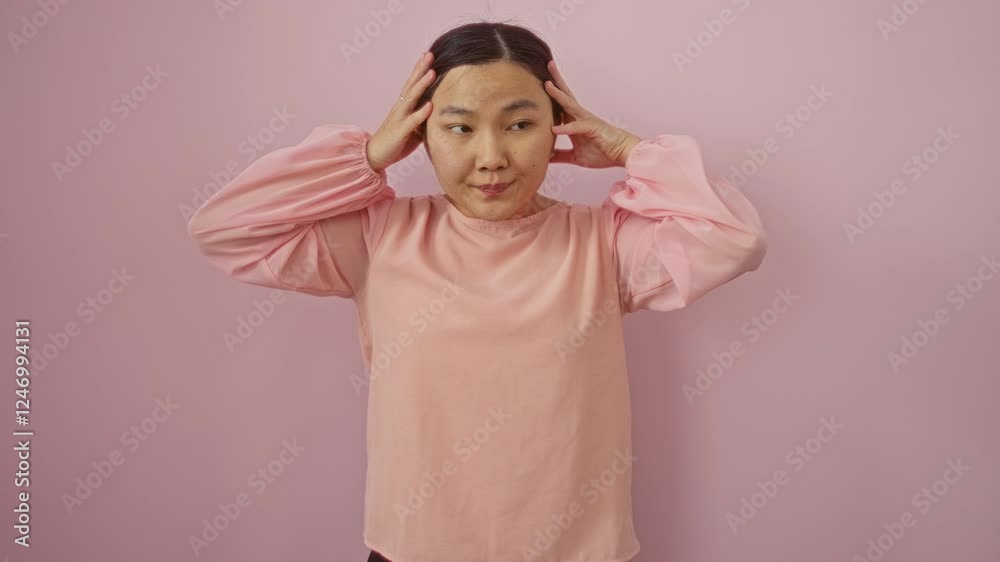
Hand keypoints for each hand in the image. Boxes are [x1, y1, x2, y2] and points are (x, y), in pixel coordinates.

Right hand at [366, 52, 435, 172]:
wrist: (376, 155)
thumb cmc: (396, 141)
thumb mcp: (413, 128)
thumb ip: (423, 118)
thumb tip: (437, 112)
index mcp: (403, 106)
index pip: (412, 84)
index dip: (419, 70)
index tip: (428, 55)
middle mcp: (400, 108)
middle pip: (411, 85)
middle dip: (421, 69)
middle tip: (430, 54)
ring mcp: (399, 118)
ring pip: (411, 98)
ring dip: (421, 85)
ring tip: (432, 72)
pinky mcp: (400, 132)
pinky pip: (412, 121)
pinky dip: (421, 113)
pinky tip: (430, 105)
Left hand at [545, 60, 641, 168]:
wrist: (621, 154)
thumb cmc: (602, 152)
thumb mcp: (576, 157)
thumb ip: (561, 155)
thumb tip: (547, 158)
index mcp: (574, 121)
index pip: (560, 105)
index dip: (551, 93)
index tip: (540, 81)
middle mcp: (579, 117)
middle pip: (565, 96)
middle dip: (555, 81)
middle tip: (548, 64)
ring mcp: (586, 120)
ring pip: (569, 104)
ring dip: (558, 94)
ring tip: (547, 84)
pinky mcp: (592, 128)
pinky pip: (577, 127)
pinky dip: (566, 128)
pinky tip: (554, 129)